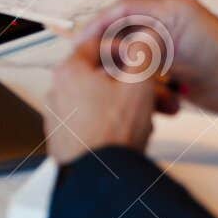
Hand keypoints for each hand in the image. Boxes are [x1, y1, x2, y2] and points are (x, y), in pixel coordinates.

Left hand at [45, 39, 157, 163]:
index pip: (97, 44)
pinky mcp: (66, 140)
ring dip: (131, 104)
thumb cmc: (112, 134)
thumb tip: (146, 37)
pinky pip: (94, 121)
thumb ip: (144, 53)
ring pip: (102, 101)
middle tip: (159, 92)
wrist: (99, 180)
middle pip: (103, 77)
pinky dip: (115, 121)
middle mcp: (58, 92)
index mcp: (69, 72)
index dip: (125, 47)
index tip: (141, 54)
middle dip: (138, 84)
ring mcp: (60, 119)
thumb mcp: (139, 83)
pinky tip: (136, 133)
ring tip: (155, 118)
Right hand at [73, 0, 217, 115]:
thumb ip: (147, 43)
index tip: (81, 41)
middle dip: (106, 45)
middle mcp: (171, 19)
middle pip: (125, 26)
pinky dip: (138, 73)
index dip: (99, 23)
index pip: (125, 7)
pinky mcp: (176, 58)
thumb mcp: (182, 50)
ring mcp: (173, 38)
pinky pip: (145, 62)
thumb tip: (114, 44)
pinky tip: (133, 87)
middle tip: (87, 64)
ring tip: (109, 78)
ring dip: (123, 63)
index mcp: (173, 9)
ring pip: (132, 46)